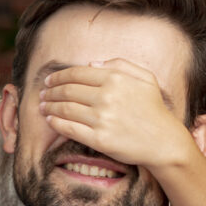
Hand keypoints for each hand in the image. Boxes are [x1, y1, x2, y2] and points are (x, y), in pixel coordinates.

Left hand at [38, 58, 202, 171]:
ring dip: (49, 106)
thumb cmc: (153, 109)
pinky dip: (55, 123)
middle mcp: (107, 97)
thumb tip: (90, 64)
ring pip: (64, 109)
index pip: (77, 74)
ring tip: (42, 106)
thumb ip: (120, 65)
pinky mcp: (98, 139)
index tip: (49, 80)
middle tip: (42, 94)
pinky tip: (50, 120)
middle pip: (67, 90)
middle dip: (50, 91)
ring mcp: (102, 119)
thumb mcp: (145, 78)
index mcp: (116, 79)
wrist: (163, 141)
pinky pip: (69, 128)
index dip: (58, 76)